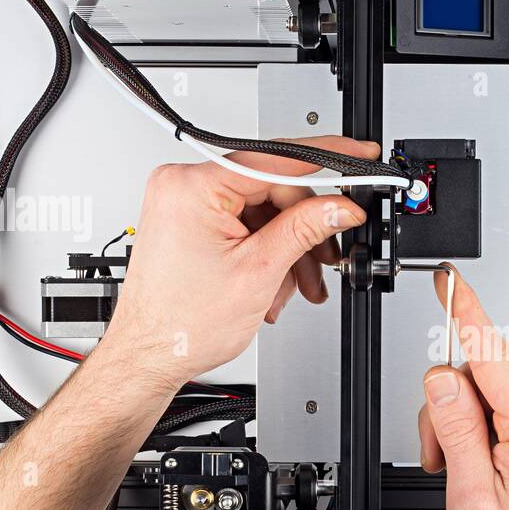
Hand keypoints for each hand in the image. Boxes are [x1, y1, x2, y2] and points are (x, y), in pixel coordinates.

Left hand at [102, 136, 378, 390]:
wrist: (151, 355)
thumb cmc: (181, 324)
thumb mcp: (259, 271)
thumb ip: (305, 229)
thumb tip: (340, 206)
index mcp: (192, 187)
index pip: (274, 158)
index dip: (326, 157)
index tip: (357, 154)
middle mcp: (182, 185)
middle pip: (272, 188)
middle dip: (304, 228)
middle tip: (328, 255)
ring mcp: (184, 202)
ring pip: (262, 209)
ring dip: (287, 247)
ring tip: (297, 284)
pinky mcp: (189, 219)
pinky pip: (243, 221)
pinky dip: (265, 250)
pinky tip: (273, 281)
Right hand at [417, 271, 508, 509]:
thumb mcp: (468, 498)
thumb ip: (456, 430)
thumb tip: (442, 378)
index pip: (491, 353)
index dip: (464, 312)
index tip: (448, 281)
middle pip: (479, 377)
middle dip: (448, 413)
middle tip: (443, 463)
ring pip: (487, 397)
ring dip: (462, 431)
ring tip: (465, 480)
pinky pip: (503, 415)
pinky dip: (480, 438)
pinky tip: (480, 473)